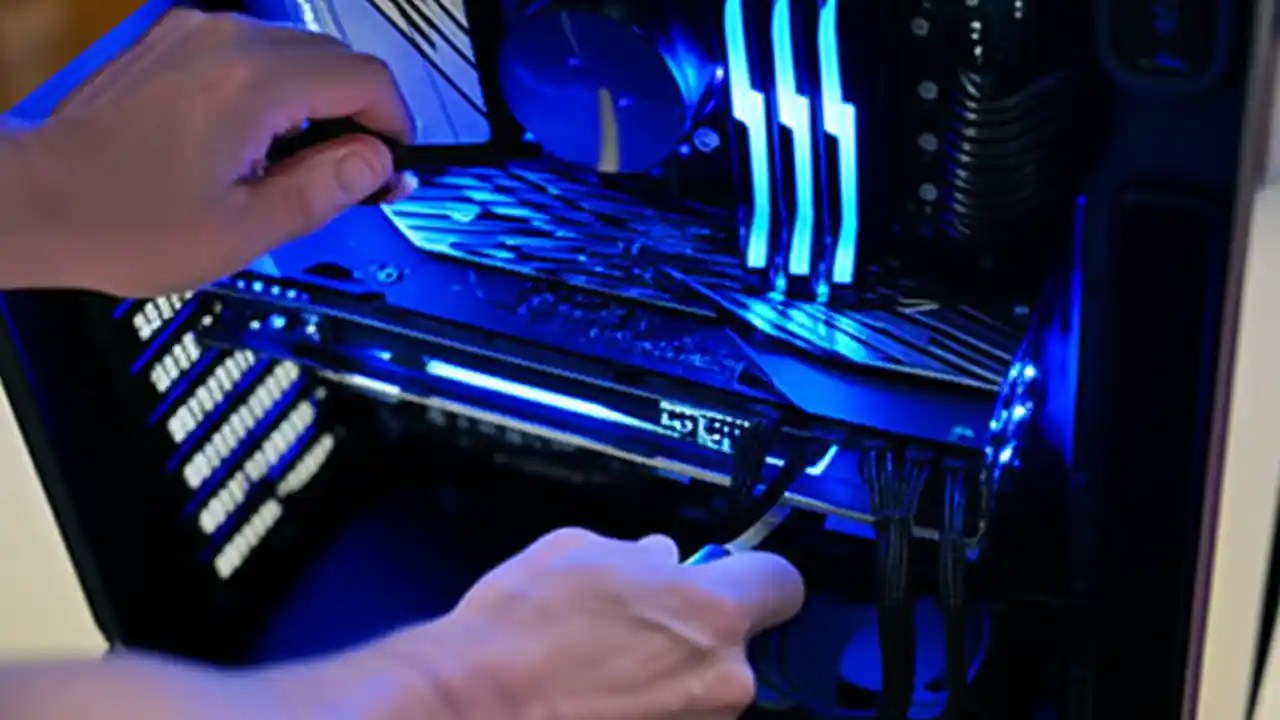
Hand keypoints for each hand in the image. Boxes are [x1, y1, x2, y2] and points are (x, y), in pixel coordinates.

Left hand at [0, 9, 413, 296]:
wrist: (35, 202)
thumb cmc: (118, 220)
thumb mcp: (244, 230)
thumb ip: (325, 191)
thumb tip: (376, 164)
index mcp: (252, 85)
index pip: (365, 78)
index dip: (394, 124)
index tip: (393, 163)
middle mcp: (225, 44)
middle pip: (335, 58)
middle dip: (359, 114)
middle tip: (356, 174)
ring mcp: (194, 37)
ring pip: (295, 52)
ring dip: (316, 103)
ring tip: (297, 166)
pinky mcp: (173, 45)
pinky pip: (251, 54)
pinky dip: (274, 92)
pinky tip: (256, 144)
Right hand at [359, 528, 805, 719]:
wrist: (473, 707)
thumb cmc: (522, 627)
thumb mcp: (577, 552)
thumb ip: (637, 556)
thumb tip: (660, 560)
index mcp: (714, 611)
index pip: (782, 585)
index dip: (755, 578)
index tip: (729, 581)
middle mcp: (724, 678)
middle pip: (734, 646)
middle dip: (693, 635)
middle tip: (633, 631)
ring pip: (701, 690)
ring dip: (668, 678)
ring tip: (601, 671)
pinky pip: (673, 719)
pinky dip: (647, 712)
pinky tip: (597, 701)